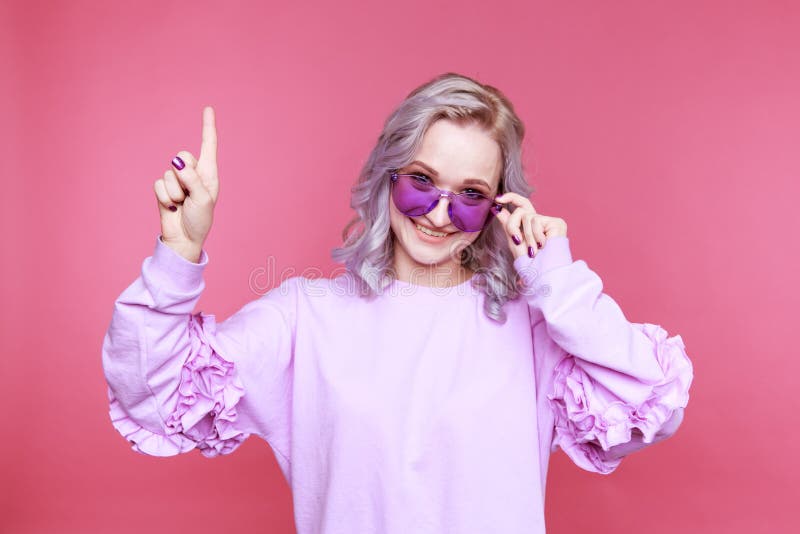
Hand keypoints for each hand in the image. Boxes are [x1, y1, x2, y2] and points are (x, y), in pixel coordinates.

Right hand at [153, 106, 218, 261]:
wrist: (184, 239)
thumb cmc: (199, 220)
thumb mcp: (202, 199)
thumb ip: (191, 178)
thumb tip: (176, 161)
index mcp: (209, 174)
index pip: (208, 145)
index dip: (207, 126)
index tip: (208, 108)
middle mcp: (193, 173)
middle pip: (182, 156)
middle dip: (184, 175)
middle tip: (189, 195)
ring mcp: (177, 180)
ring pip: (169, 172)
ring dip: (175, 192)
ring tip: (182, 204)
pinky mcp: (163, 188)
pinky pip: (158, 183)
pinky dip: (165, 196)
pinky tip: (171, 207)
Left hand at [493, 192, 566, 258]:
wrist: (542, 271)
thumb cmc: (529, 262)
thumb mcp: (513, 241)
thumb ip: (507, 223)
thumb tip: (495, 208)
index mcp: (529, 225)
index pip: (520, 205)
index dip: (510, 197)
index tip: (497, 200)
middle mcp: (539, 221)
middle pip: (521, 207)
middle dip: (513, 224)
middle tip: (516, 240)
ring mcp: (548, 221)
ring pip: (527, 216)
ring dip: (526, 236)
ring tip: (533, 250)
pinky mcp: (556, 222)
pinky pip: (536, 221)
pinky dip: (535, 235)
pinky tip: (543, 246)